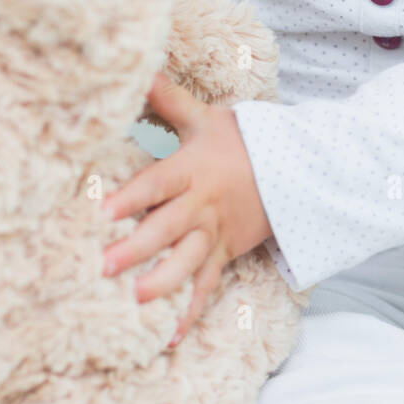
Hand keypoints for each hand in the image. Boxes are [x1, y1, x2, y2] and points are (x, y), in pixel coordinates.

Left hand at [101, 71, 272, 346]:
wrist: (300, 169)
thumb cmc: (245, 141)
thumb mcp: (208, 118)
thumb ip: (169, 99)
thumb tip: (141, 67)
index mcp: (193, 171)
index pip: (158, 184)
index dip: (132, 197)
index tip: (103, 211)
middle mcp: (202, 205)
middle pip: (167, 228)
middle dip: (137, 248)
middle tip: (104, 265)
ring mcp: (216, 234)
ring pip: (188, 261)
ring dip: (164, 282)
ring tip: (136, 300)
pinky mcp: (226, 254)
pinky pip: (207, 286)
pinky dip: (190, 311)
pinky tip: (168, 336)